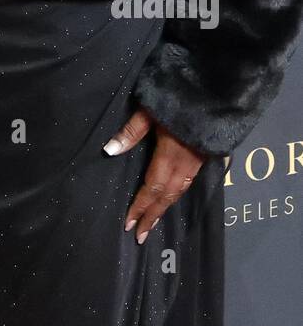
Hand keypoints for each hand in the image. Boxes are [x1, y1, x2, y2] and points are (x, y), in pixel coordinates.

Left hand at [103, 107, 205, 244]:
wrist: (216, 89)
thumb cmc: (177, 96)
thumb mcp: (150, 109)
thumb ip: (132, 131)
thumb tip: (110, 150)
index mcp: (170, 154)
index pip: (152, 187)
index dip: (141, 206)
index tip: (129, 224)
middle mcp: (185, 163)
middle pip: (166, 195)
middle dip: (152, 216)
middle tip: (140, 236)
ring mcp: (197, 161)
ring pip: (179, 191)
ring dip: (164, 208)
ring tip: (152, 223)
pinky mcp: (205, 156)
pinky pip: (188, 183)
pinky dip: (177, 196)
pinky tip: (171, 199)